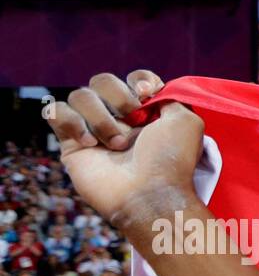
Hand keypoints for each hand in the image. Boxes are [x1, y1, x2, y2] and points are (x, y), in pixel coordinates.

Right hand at [46, 71, 203, 231]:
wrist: (150, 195)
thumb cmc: (170, 160)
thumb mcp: (186, 122)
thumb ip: (171, 97)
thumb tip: (151, 88)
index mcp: (148, 114)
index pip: (134, 80)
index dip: (138, 80)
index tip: (146, 93)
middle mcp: (121, 120)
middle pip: (102, 81)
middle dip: (118, 96)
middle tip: (133, 121)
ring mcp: (94, 132)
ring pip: (80, 96)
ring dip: (100, 117)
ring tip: (117, 145)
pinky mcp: (72, 145)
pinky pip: (55, 112)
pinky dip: (71, 122)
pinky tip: (89, 143)